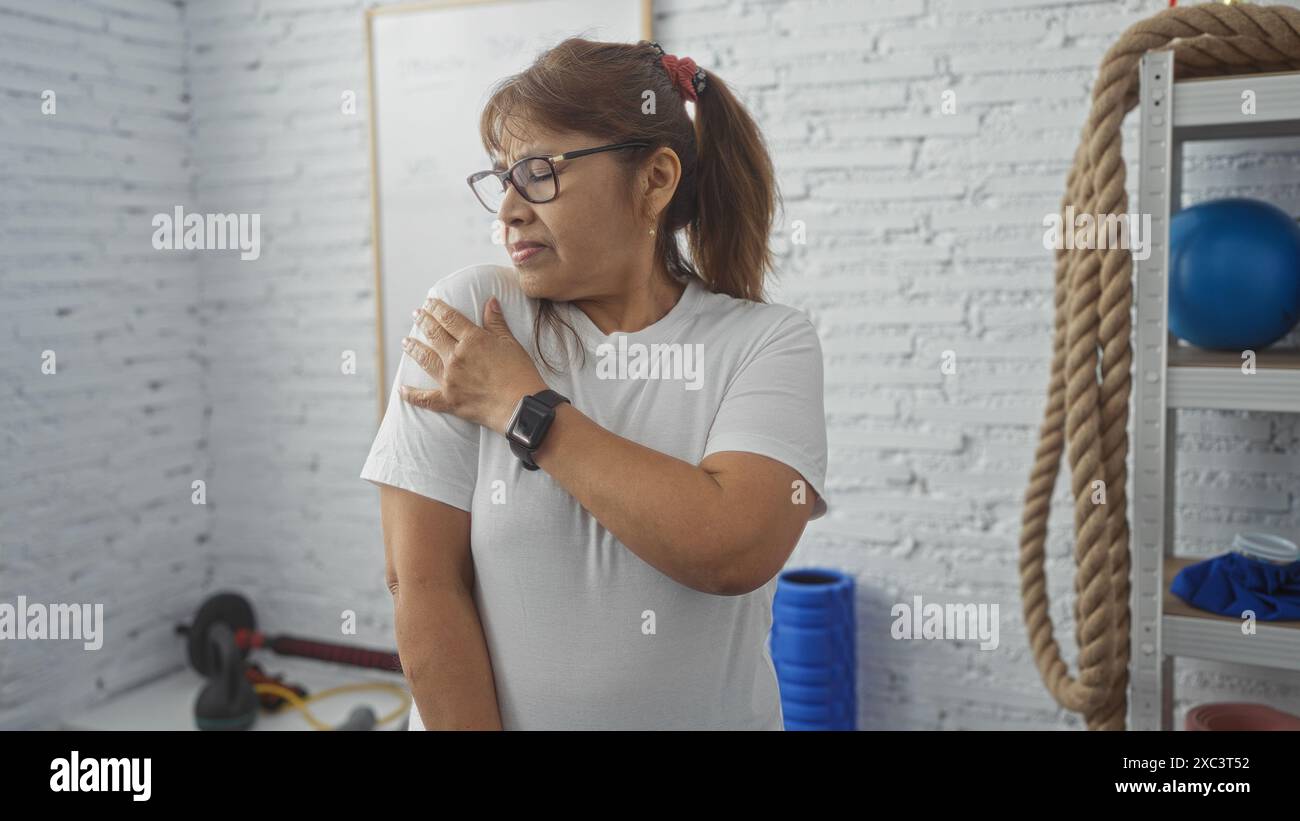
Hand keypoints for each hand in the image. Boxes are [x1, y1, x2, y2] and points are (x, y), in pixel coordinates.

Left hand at [399, 295, 547, 435]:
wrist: (522, 406)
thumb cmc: (521, 373)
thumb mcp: (510, 343)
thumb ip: (496, 322)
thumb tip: (489, 301)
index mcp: (472, 340)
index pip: (449, 318)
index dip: (436, 307)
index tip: (429, 302)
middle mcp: (456, 357)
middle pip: (434, 334)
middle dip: (423, 322)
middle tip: (416, 315)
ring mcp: (450, 379)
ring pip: (425, 360)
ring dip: (413, 349)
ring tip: (405, 342)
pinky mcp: (449, 400)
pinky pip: (425, 398)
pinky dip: (411, 395)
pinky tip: (402, 390)